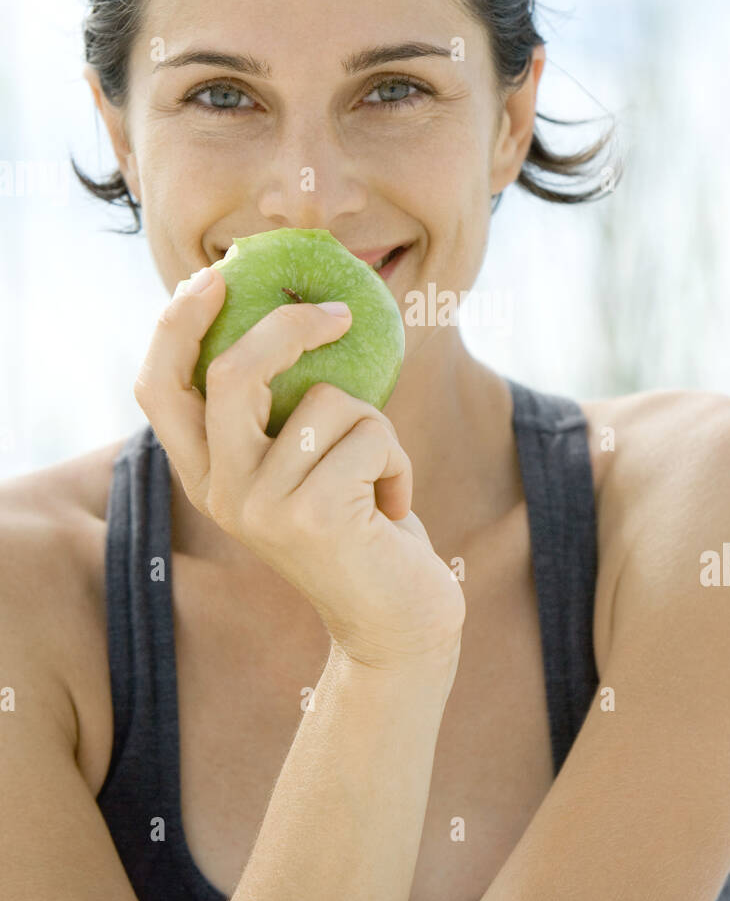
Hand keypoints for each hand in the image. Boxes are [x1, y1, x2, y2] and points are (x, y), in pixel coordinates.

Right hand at [132, 266, 465, 668]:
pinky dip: (398, 460)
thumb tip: (293, 308)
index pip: (159, 388)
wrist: (396, 624)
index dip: (177, 325)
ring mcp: (261, 506)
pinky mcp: (312, 516)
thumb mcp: (307, 466)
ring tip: (377, 479)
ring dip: (376, 428)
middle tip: (338, 314)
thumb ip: (281, 412)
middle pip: (232, 372)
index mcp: (207, 475)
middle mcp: (221, 491)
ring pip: (330, 401)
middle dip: (290, 328)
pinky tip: (391, 508)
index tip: (215, 276)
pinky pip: (371, 433)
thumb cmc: (360, 529)